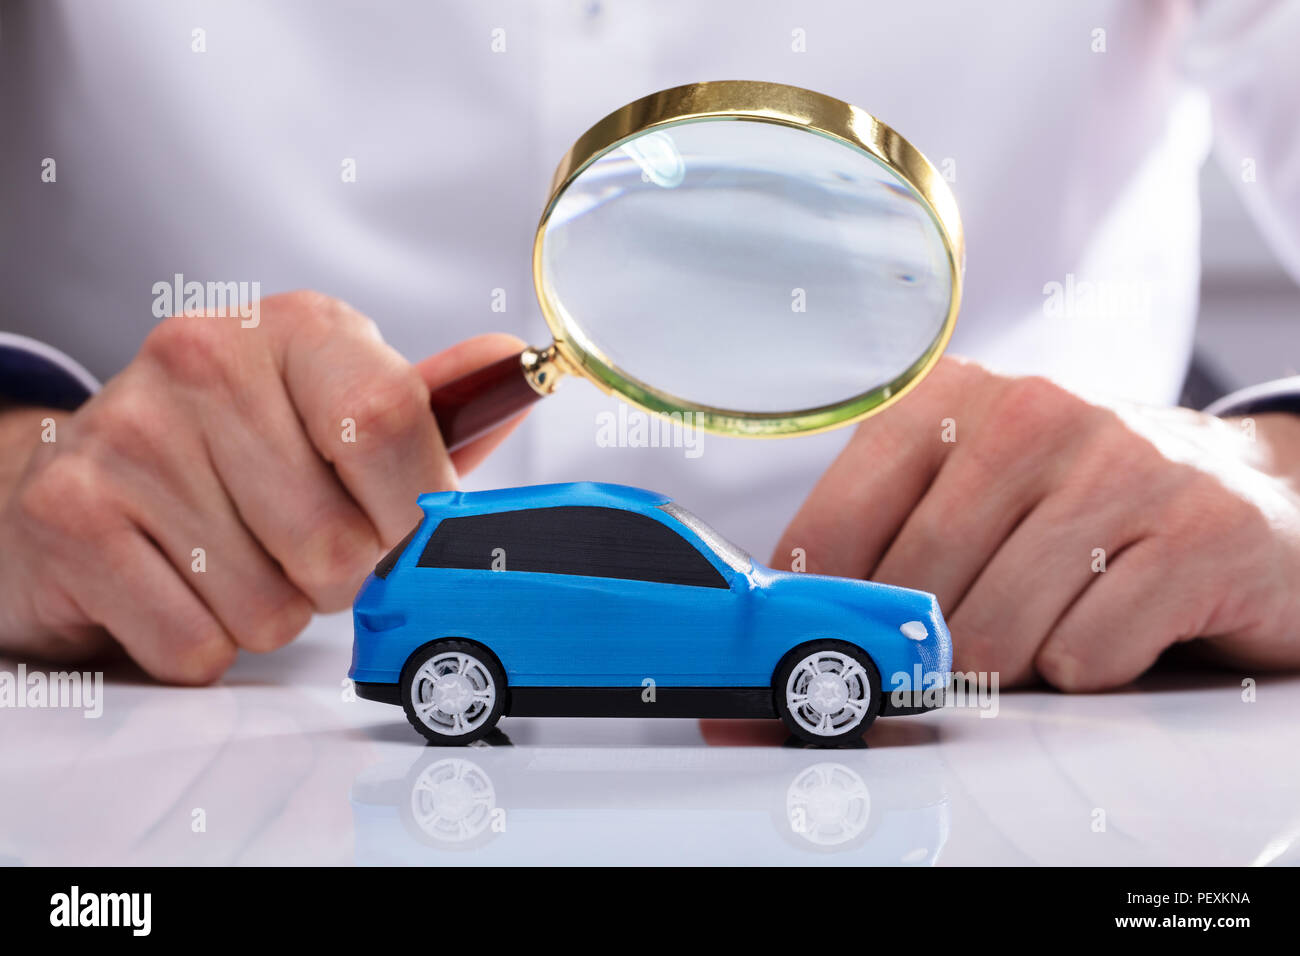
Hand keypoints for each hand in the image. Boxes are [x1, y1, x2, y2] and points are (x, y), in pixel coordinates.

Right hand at [0, 291, 525, 682]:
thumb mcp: (339, 414)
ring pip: (269, 607)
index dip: (412, 507)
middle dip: (337, 577)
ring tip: (229, 556)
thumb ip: (429, 413)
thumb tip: (511, 367)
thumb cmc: (238, 452)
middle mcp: (205, 359)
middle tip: (295, 545)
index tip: (401, 524)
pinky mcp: (68, 513)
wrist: (85, 472)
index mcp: (298, 329)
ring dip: (268, 612)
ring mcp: (128, 433)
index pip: (393, 422)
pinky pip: (194, 644)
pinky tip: (177, 583)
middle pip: (337, 541)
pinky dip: (201, 642)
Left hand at [774, 357, 1299, 689]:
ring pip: (992, 633)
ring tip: (1044, 632)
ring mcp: (1121, 466)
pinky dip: (1085, 671)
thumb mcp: (972, 496)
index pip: (833, 528)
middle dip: (921, 652)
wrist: (1250, 492)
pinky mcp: (1200, 533)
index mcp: (948, 399)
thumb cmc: (1079, 508)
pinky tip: (1112, 627)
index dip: (813, 614)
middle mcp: (1031, 413)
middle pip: (912, 589)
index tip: (810, 659)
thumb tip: (772, 655)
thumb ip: (879, 553)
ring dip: (1006, 667)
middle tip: (950, 661)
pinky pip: (1084, 654)